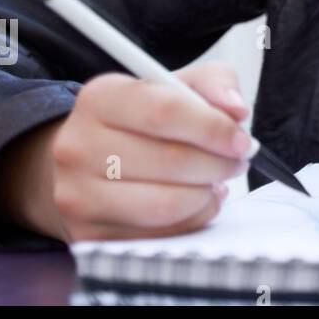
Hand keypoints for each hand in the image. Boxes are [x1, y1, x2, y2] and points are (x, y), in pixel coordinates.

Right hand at [0, 61, 252, 243]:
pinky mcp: (87, 235)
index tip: (241, 140)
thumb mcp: (177, 84)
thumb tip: (237, 111)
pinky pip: (158, 235)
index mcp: (101, 97)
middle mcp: (78, 145)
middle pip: (169, 161)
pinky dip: (191, 219)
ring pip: (165, 204)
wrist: (86, 159)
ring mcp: (77, 195)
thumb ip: (214, 83)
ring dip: (206, 194)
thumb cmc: (143, 118)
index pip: (165, 111)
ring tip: (217, 181)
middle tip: (237, 161)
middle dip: (218, 164)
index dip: (214, 128)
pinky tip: (198, 200)